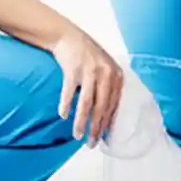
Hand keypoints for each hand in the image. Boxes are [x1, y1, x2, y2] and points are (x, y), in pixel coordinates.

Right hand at [50, 25, 123, 147]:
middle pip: (102, 107)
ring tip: (77, 136)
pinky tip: (64, 115)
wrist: (69, 37)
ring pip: (86, 103)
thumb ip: (109, 89)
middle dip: (96, 128)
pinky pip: (69, 91)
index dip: (108, 123)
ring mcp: (89, 71)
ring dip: (81, 122)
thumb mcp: (105, 69)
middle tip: (91, 144)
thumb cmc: (88, 57)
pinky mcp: (73, 69)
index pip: (113, 105)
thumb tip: (107, 117)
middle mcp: (106, 73)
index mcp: (116, 75)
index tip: (103, 138)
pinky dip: (66, 104)